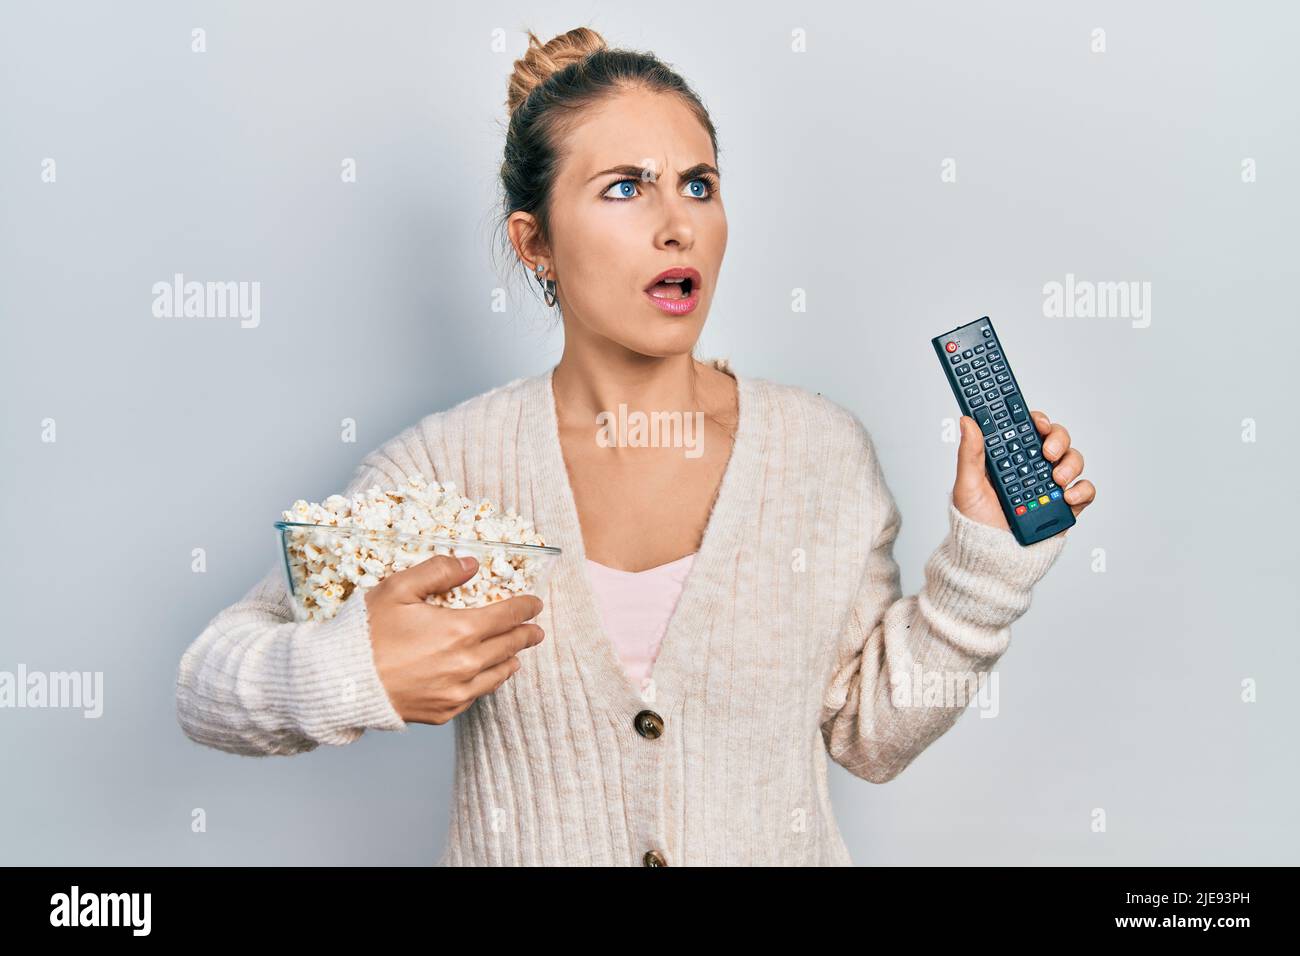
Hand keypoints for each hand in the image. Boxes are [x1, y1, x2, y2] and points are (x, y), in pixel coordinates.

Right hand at [363, 555, 544, 724]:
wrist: (341, 682)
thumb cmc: (366, 633)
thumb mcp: (398, 588)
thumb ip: (438, 570)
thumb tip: (471, 564)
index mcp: (460, 630)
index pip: (508, 616)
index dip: (526, 607)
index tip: (535, 603)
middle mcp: (466, 664)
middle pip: (509, 646)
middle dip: (526, 635)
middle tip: (536, 630)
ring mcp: (456, 692)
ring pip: (498, 675)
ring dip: (510, 661)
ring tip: (516, 655)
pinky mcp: (443, 711)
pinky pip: (476, 695)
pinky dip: (486, 682)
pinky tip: (486, 677)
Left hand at [953, 410, 1095, 532]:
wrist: (991, 560)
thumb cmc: (975, 523)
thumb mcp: (967, 486)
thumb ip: (970, 454)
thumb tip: (968, 421)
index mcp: (1009, 459)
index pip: (1027, 430)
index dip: (1036, 420)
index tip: (1037, 421)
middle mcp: (1033, 468)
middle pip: (1055, 440)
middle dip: (1057, 439)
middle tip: (1047, 452)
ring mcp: (1051, 487)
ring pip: (1073, 461)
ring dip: (1070, 464)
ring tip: (1056, 479)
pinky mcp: (1065, 507)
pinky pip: (1085, 491)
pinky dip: (1082, 490)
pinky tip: (1068, 497)